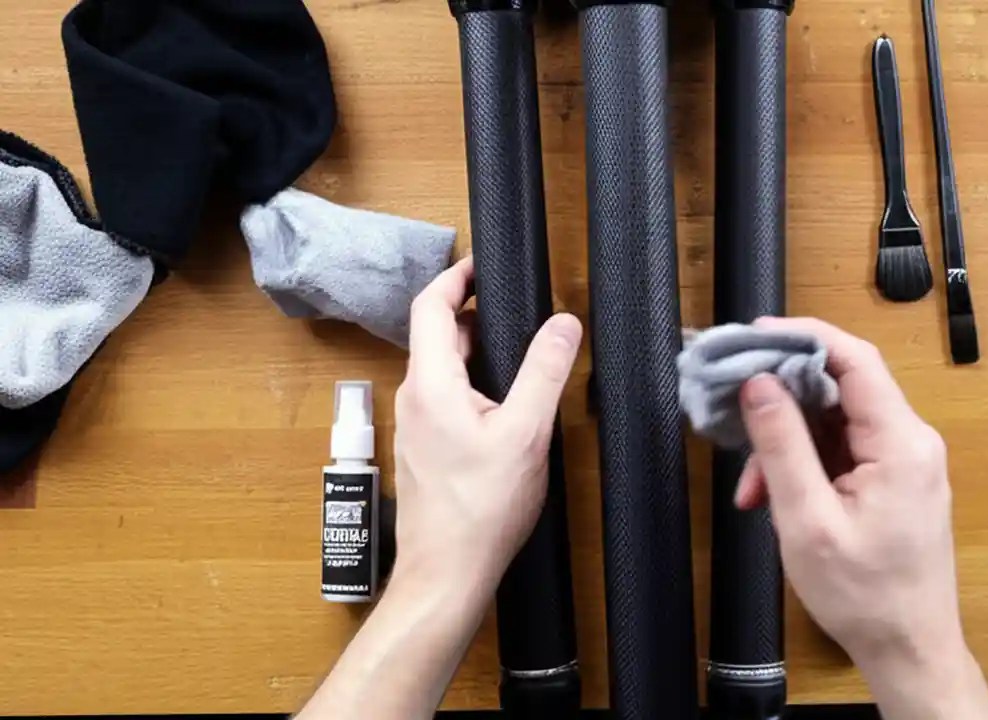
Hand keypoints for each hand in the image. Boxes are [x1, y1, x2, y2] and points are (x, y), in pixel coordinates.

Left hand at [392, 256, 582, 590]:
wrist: (446, 572)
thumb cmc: (480, 509)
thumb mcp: (526, 433)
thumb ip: (545, 372)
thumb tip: (564, 324)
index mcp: (430, 384)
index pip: (430, 307)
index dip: (455, 277)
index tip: (483, 265)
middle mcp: (413, 399)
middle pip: (437, 336)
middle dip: (474, 314)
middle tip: (515, 308)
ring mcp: (415, 427)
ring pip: (441, 370)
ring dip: (475, 352)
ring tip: (517, 353)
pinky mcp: (424, 450)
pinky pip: (443, 399)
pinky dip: (471, 384)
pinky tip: (503, 405)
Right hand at [736, 317, 987, 718]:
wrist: (909, 649)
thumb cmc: (865, 597)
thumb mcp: (808, 521)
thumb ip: (782, 446)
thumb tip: (758, 384)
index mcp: (901, 444)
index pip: (855, 359)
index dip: (802, 337)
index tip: (753, 335)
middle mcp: (911, 441)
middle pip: (840, 387)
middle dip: (782, 403)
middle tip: (734, 416)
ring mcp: (904, 460)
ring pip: (834, 421)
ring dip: (787, 444)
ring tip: (754, 490)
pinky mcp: (893, 479)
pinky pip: (842, 449)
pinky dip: (804, 465)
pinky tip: (775, 498)